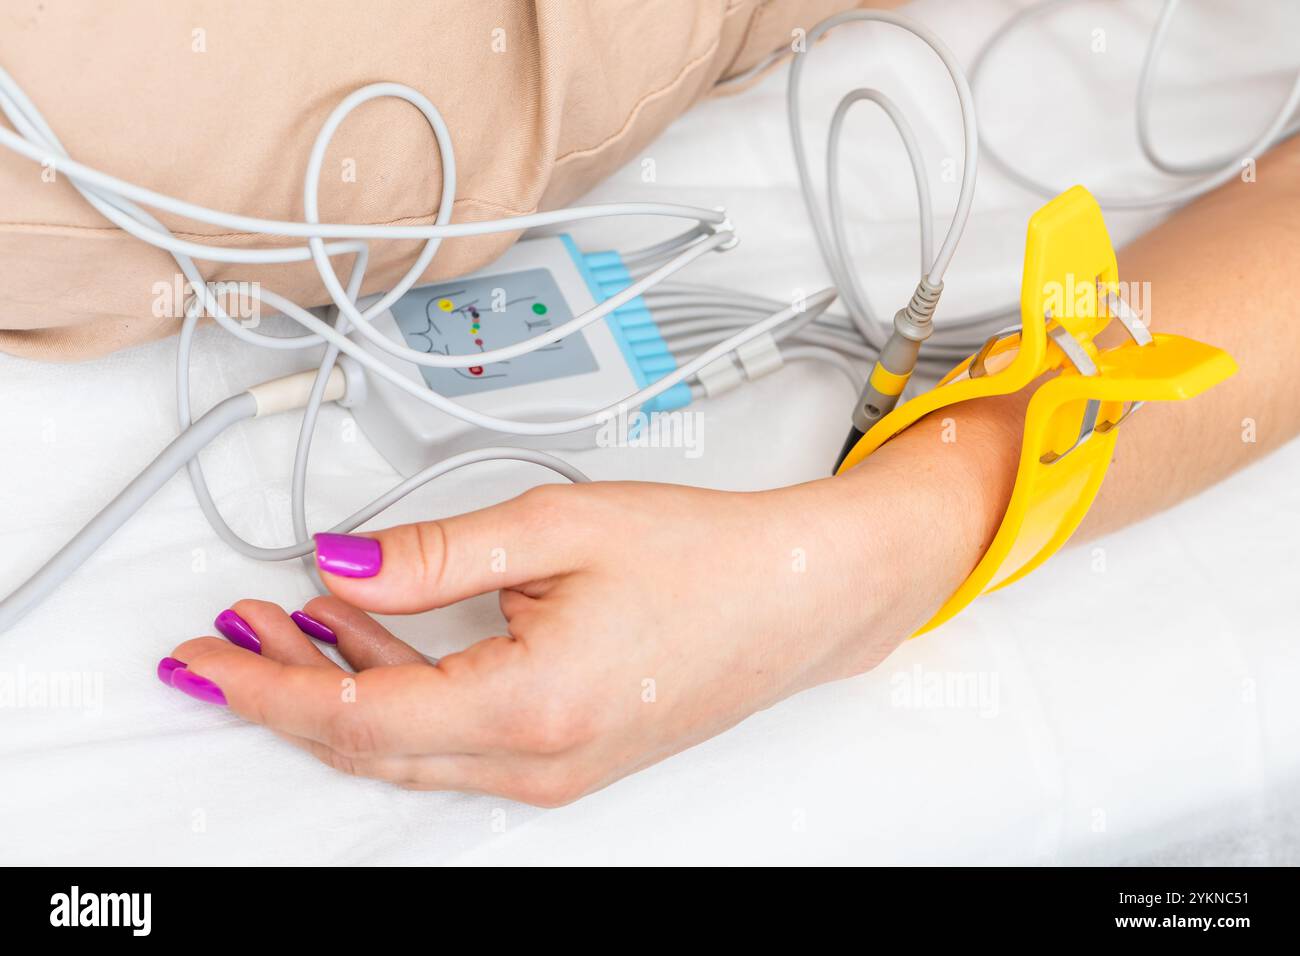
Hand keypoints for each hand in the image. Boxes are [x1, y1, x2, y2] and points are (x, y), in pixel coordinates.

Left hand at [159, 409, 1015, 805]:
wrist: (802, 594)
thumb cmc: (710, 559)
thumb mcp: (560, 527)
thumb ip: (436, 553)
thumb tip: (343, 561)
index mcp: (530, 707)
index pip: (356, 714)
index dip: (266, 685)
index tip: (210, 654)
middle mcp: (538, 760)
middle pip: (370, 744)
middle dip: (286, 687)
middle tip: (233, 631)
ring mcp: (554, 768)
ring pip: (409, 745)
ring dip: (341, 684)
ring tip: (292, 619)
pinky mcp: (567, 754)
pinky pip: (454, 737)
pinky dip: (402, 690)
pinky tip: (379, 636)